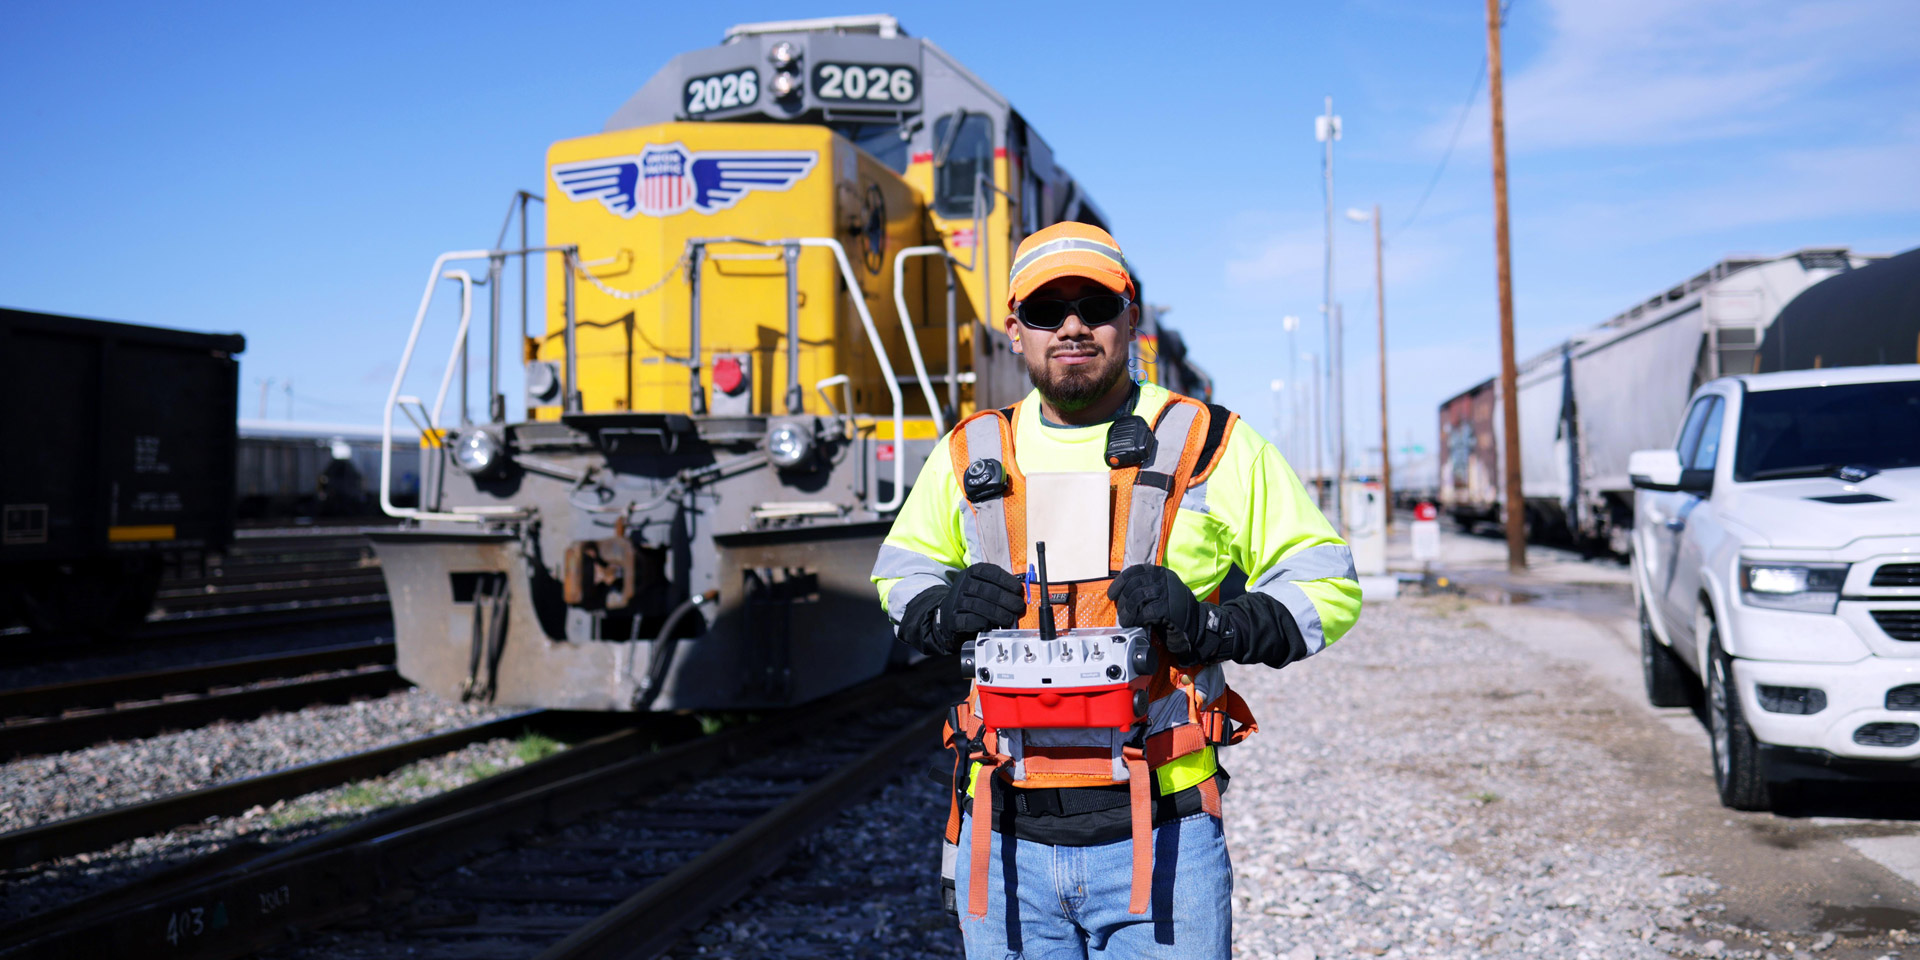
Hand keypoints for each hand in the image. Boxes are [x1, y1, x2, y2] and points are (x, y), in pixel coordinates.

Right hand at [907, 563, 1024, 655]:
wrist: (948, 615)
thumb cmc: (972, 600)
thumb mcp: (984, 587)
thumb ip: (1000, 588)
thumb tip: (1021, 596)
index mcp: (972, 572)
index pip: (991, 572)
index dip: (1007, 581)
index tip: (1018, 590)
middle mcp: (963, 584)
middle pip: (987, 590)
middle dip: (1006, 600)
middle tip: (1019, 607)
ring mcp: (956, 601)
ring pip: (979, 606)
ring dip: (998, 613)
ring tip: (1010, 619)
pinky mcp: (953, 619)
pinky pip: (969, 620)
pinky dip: (982, 623)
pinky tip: (990, 625)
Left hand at [1107, 564, 1233, 665]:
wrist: (1196, 628)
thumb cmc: (1174, 613)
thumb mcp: (1160, 593)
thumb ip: (1145, 588)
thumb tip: (1121, 592)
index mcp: (1162, 573)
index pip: (1135, 570)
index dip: (1120, 582)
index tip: (1112, 594)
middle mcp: (1166, 580)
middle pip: (1134, 584)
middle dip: (1124, 600)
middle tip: (1122, 613)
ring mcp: (1169, 593)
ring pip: (1138, 597)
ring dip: (1128, 611)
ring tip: (1126, 620)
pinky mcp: (1170, 609)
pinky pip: (1146, 612)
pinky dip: (1136, 619)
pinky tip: (1135, 624)